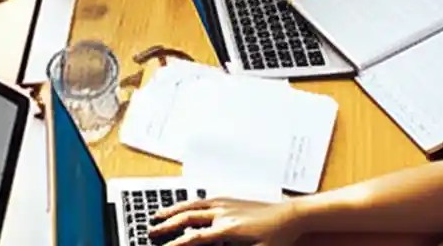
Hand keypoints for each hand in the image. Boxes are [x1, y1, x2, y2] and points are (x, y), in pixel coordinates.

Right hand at [150, 198, 304, 245]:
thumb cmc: (276, 236)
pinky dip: (187, 203)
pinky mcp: (229, 200)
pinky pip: (201, 200)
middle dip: (167, 225)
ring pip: (192, 205)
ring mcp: (225, 204)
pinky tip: (183, 206)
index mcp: (227, 228)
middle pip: (187, 218)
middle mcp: (223, 213)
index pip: (195, 238)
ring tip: (158, 214)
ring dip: (173, 210)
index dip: (177, 244)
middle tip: (152, 231)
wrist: (290, 214)